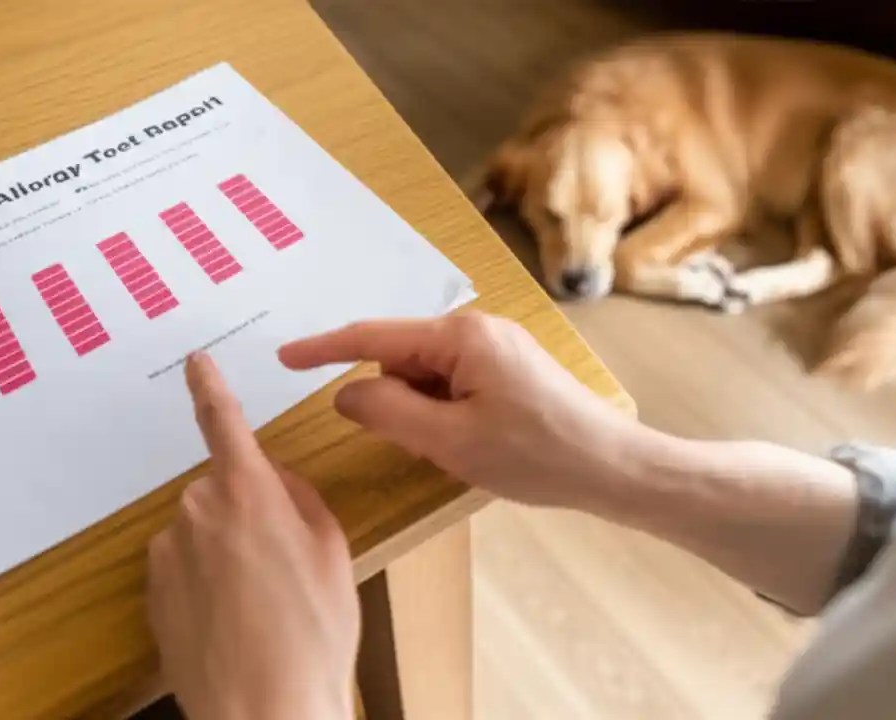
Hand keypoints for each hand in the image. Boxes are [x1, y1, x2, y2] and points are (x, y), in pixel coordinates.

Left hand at [147, 353, 358, 719]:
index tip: (195, 362)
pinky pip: (185, 570)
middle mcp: (198, 511)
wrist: (263, 708)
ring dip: (227, 553)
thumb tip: (277, 485)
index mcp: (248, 491)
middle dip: (250, 513)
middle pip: (224, 491)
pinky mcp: (154, 593)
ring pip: (204, 533)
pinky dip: (207, 586)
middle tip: (287, 565)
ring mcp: (170, 554)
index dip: (209, 387)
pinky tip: (235, 624)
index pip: (222, 422)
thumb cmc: (312, 631)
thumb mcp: (331, 553)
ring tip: (264, 606)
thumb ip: (301, 502)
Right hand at [278, 312, 640, 509]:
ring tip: (459, 451)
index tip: (283, 358)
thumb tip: (347, 394)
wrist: (612, 466)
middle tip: (423, 445)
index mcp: (460, 336)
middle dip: (392, 399)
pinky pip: (452, 384)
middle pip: (401, 357)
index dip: (323, 349)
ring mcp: (496, 348)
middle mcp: (477, 329)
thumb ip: (388, 412)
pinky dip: (442, 413)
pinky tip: (468, 445)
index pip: (373, 336)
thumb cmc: (534, 454)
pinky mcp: (509, 370)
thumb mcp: (448, 441)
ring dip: (421, 412)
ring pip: (427, 375)